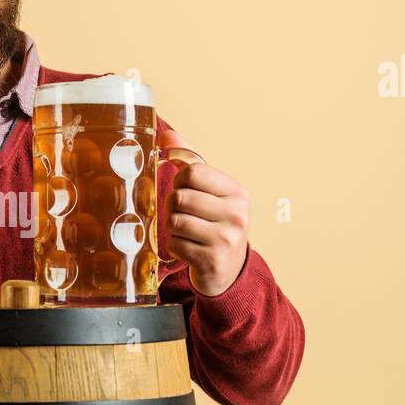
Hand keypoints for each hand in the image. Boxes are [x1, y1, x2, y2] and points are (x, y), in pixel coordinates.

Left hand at [159, 127, 249, 296]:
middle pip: (179, 197)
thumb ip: (190, 160)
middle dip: (173, 206)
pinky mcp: (212, 260)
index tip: (186, 190)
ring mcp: (226, 239)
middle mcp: (236, 215)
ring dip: (172, 227)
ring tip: (186, 231)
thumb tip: (167, 135)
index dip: (180, 181)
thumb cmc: (215, 222)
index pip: (192, 172)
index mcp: (237, 192)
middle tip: (183, 214)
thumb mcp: (210, 190)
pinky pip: (174, 244)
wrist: (229, 269)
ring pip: (174, 221)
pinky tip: (189, 248)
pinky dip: (175, 246)